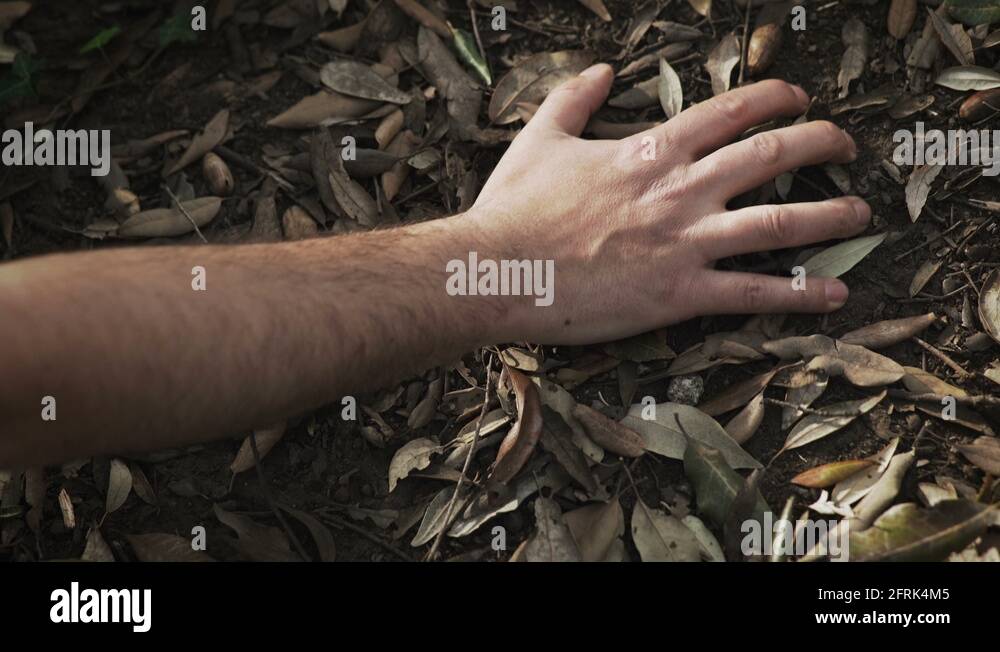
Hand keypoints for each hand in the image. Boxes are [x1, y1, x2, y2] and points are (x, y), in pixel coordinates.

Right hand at [471, 64, 868, 344]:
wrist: (499, 269)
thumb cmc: (515, 208)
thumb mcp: (539, 138)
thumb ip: (573, 97)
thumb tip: (599, 69)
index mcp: (650, 150)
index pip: (729, 112)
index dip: (772, 98)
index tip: (797, 96)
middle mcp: (680, 190)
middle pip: (770, 156)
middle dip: (819, 142)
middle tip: (846, 143)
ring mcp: (685, 242)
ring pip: (778, 222)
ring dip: (829, 215)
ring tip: (861, 213)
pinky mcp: (680, 292)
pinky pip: (753, 292)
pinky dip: (799, 294)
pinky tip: (834, 294)